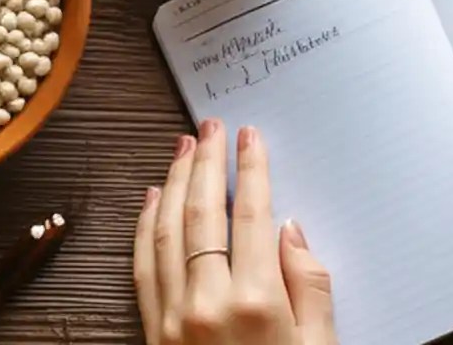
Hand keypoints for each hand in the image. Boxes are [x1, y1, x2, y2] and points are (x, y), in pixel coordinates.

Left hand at [134, 120, 335, 344]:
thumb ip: (310, 286)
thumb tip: (291, 233)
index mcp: (257, 301)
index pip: (252, 215)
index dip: (251, 170)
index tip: (249, 138)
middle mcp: (209, 303)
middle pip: (203, 214)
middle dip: (206, 163)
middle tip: (210, 128)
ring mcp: (174, 318)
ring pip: (167, 232)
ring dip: (174, 183)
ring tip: (183, 149)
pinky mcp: (154, 332)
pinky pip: (143, 266)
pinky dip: (146, 226)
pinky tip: (154, 198)